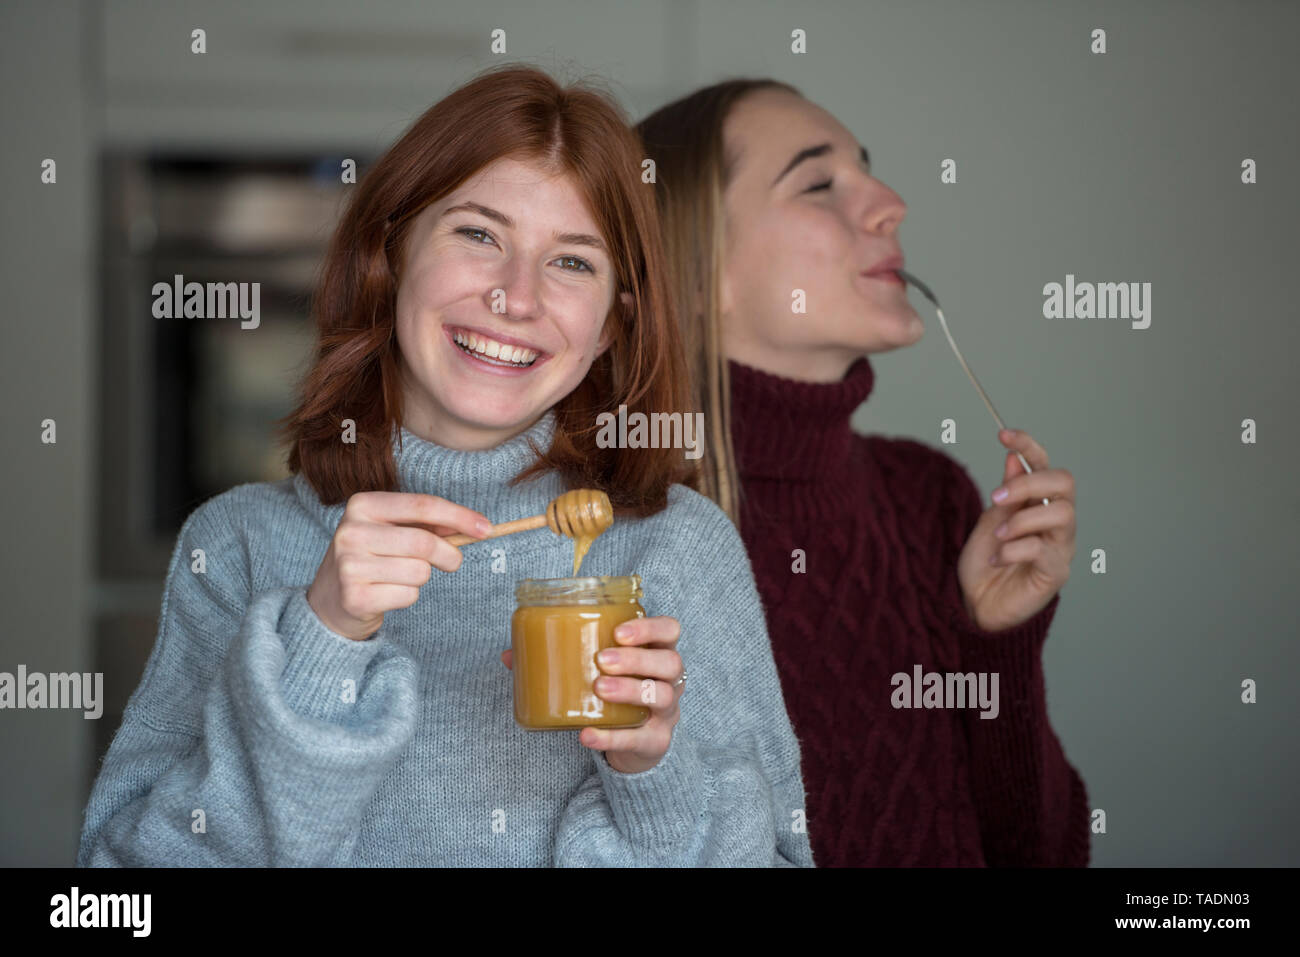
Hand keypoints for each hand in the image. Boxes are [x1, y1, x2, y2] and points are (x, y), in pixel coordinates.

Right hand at [307, 491, 490, 639]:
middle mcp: (351, 531)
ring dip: (422, 578)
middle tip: (452, 562)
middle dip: (449, 555)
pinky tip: (387, 593)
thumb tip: (475, 525)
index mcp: (362, 505)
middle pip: (424, 542)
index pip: (422, 505)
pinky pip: (408, 595)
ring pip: (419, 571)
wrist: (330, 599)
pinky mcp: (354, 597)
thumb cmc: (372, 557)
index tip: (486, 529)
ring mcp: (349, 565)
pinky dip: (408, 596)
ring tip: (400, 576)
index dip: (460, 517)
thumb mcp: (394, 530)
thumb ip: (431, 524)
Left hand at [500, 615, 684, 773]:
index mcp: (658, 653)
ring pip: (661, 696)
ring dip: (629, 689)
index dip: (650, 628)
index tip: (619, 631)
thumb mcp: (602, 672)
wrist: (637, 743)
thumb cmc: (617, 695)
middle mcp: (671, 681)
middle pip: (670, 663)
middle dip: (636, 659)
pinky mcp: (655, 742)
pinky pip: (638, 739)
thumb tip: (510, 655)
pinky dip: (611, 737)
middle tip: (602, 660)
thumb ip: (562, 659)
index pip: (670, 630)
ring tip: (599, 688)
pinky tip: (587, 734)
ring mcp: (666, 713)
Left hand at [955, 429, 1075, 632]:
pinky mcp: (1056, 572)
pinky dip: (1013, 550)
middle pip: (1064, 483)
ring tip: (997, 537)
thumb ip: (1007, 493)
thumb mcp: (989, 520)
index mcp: (1038, 503)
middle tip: (996, 499)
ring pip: (1062, 513)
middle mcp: (1055, 521)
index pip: (1045, 465)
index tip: (1003, 434)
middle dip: (1029, 483)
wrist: (975, 606)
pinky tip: (997, 559)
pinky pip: (1043, 549)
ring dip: (1022, 521)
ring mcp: (1060, 546)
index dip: (1029, 446)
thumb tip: (1014, 457)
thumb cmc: (984, 564)